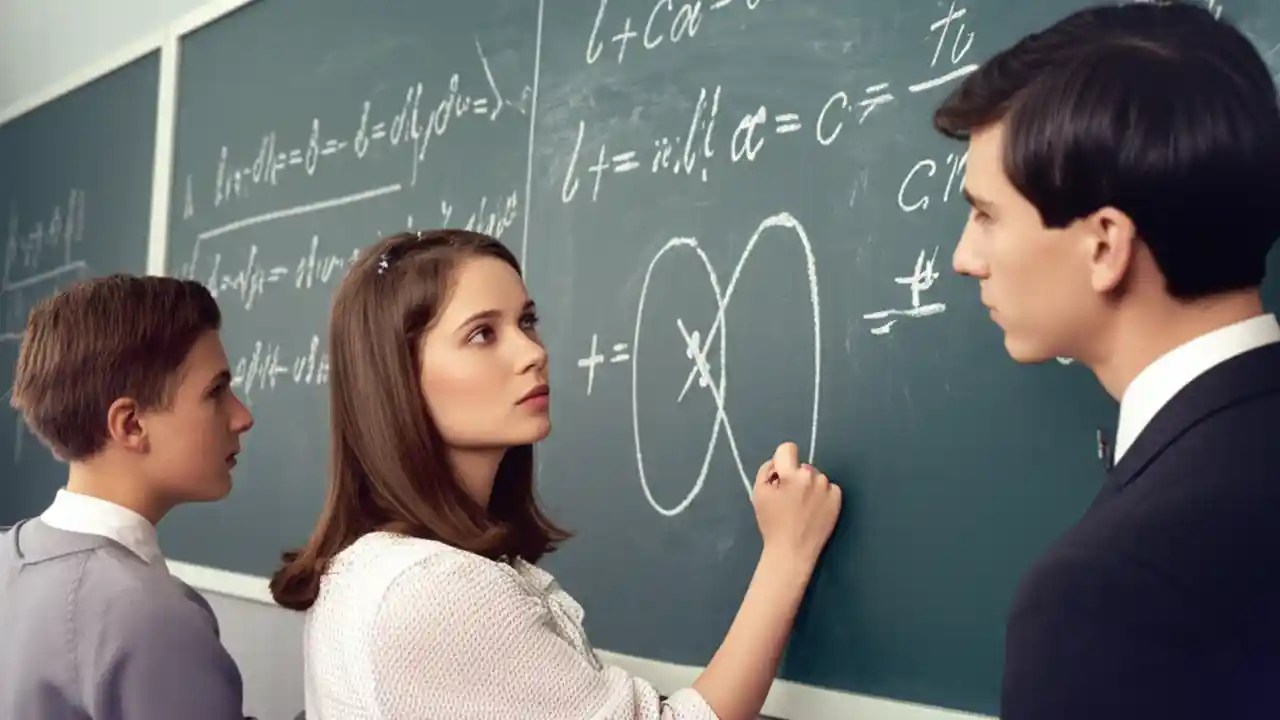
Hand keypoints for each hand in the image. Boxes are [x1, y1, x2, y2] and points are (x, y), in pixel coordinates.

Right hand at [752, 442, 841, 565]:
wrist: (792, 550)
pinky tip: (814, 509)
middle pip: (802, 466)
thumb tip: (777, 464)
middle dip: (795, 476)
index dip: (781, 460)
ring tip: (802, 507)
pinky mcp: (837, 499)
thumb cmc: (772, 523)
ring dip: (809, 486)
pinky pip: (828, 487)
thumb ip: (766, 470)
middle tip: (789, 498)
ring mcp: (827, 488)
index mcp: (791, 474)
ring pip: (815, 477)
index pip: (788, 448)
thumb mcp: (758, 494)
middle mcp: (812, 477)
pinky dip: (822, 495)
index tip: (780, 474)